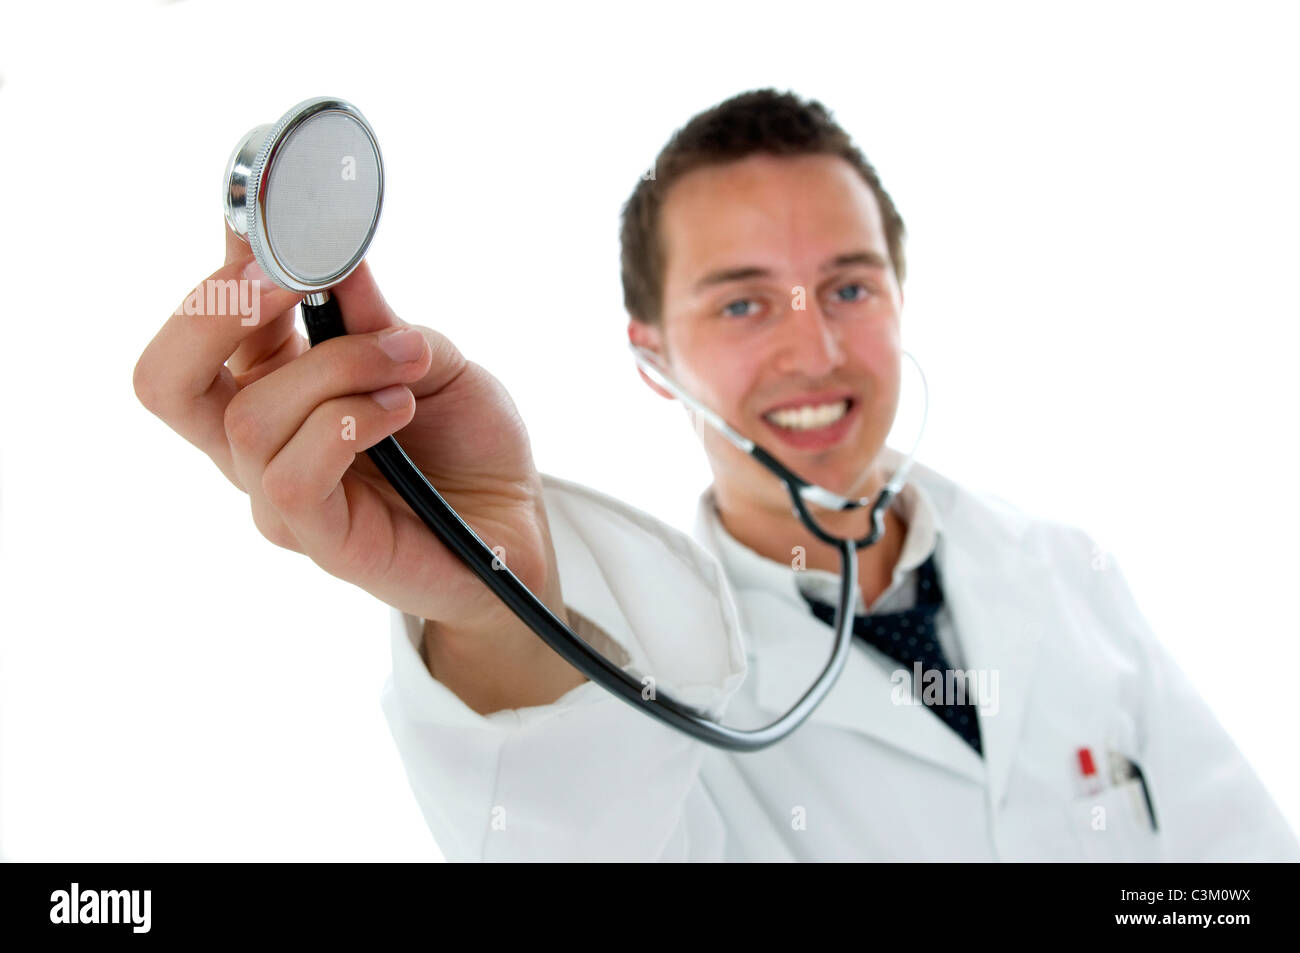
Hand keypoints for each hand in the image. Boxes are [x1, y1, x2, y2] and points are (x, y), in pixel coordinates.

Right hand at [133, 228, 583, 710]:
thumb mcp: (427, 355)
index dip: (224, 264)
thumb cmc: (467, 441)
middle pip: (164, 380)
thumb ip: (373, 314)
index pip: (207, 321)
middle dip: (214, 311)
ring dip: (340, 368)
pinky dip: (347, 424)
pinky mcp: (317, 540)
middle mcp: (257, 441)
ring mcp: (279, 496)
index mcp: (273, 383)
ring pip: (253, 418)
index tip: (266, 208)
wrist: (518, 524)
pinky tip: (399, 411)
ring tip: (409, 363)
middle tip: (289, 279)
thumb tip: (335, 253)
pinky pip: (289, 479)